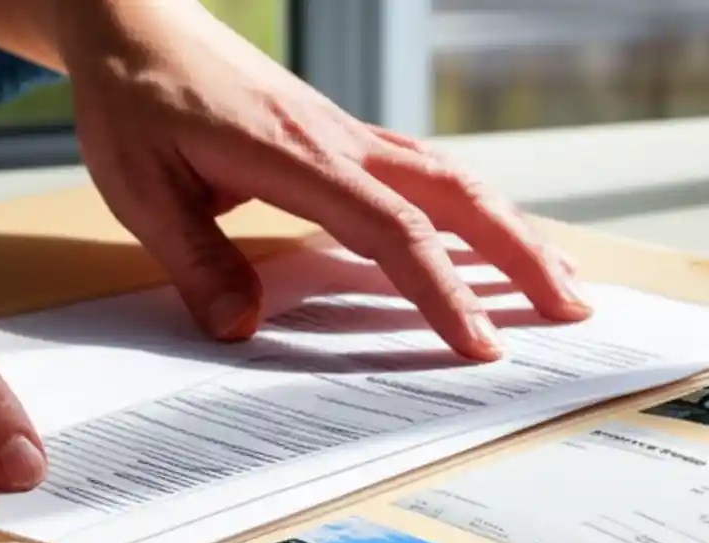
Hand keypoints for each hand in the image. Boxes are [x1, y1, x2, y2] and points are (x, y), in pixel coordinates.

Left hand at [58, 0, 590, 359]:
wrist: (138, 23)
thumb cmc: (136, 99)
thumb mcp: (141, 188)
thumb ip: (195, 260)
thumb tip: (241, 328)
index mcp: (296, 156)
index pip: (392, 230)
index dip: (442, 290)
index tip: (479, 345)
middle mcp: (339, 141)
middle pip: (455, 196)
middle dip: (520, 255)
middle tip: (572, 310)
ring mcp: (348, 136)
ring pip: (453, 179)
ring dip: (512, 230)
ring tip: (559, 279)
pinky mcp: (341, 137)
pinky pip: (426, 173)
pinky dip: (472, 209)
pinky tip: (490, 234)